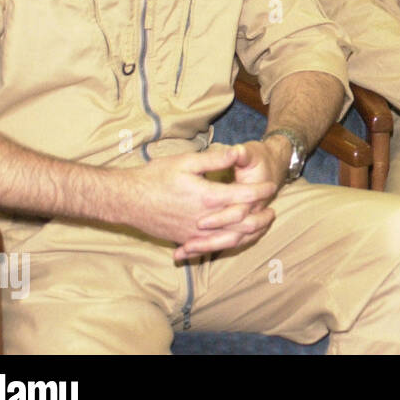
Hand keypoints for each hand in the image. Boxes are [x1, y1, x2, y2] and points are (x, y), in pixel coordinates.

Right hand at [125, 146, 277, 261]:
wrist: (127, 200)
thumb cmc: (155, 177)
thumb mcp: (185, 161)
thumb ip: (214, 159)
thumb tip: (237, 153)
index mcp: (207, 196)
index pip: (244, 196)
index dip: (261, 191)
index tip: (271, 186)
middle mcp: (204, 218)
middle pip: (243, 223)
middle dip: (261, 217)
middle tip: (272, 210)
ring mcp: (195, 232)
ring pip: (231, 239)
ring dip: (250, 234)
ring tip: (260, 226)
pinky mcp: (185, 239)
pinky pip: (213, 247)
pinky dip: (229, 244)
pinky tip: (237, 239)